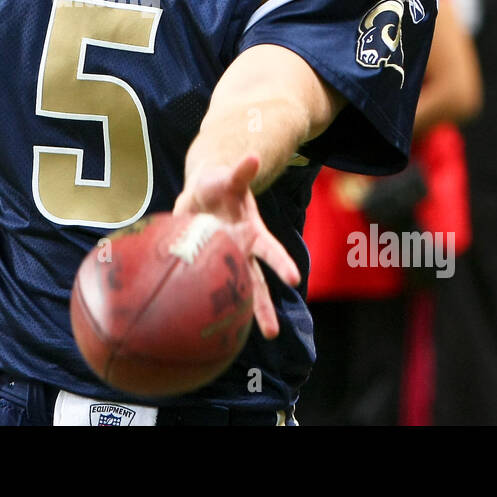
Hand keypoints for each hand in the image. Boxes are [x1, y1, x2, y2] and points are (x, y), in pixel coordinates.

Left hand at [172, 154, 300, 339]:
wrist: (203, 191)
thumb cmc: (218, 184)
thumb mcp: (228, 177)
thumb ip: (240, 172)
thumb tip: (252, 157)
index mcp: (250, 232)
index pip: (268, 250)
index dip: (280, 263)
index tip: (294, 279)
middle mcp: (241, 251)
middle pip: (255, 283)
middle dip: (263, 307)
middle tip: (272, 333)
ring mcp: (226, 260)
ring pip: (237, 291)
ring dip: (246, 314)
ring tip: (261, 339)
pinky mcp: (208, 263)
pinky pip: (210, 282)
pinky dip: (209, 299)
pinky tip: (209, 326)